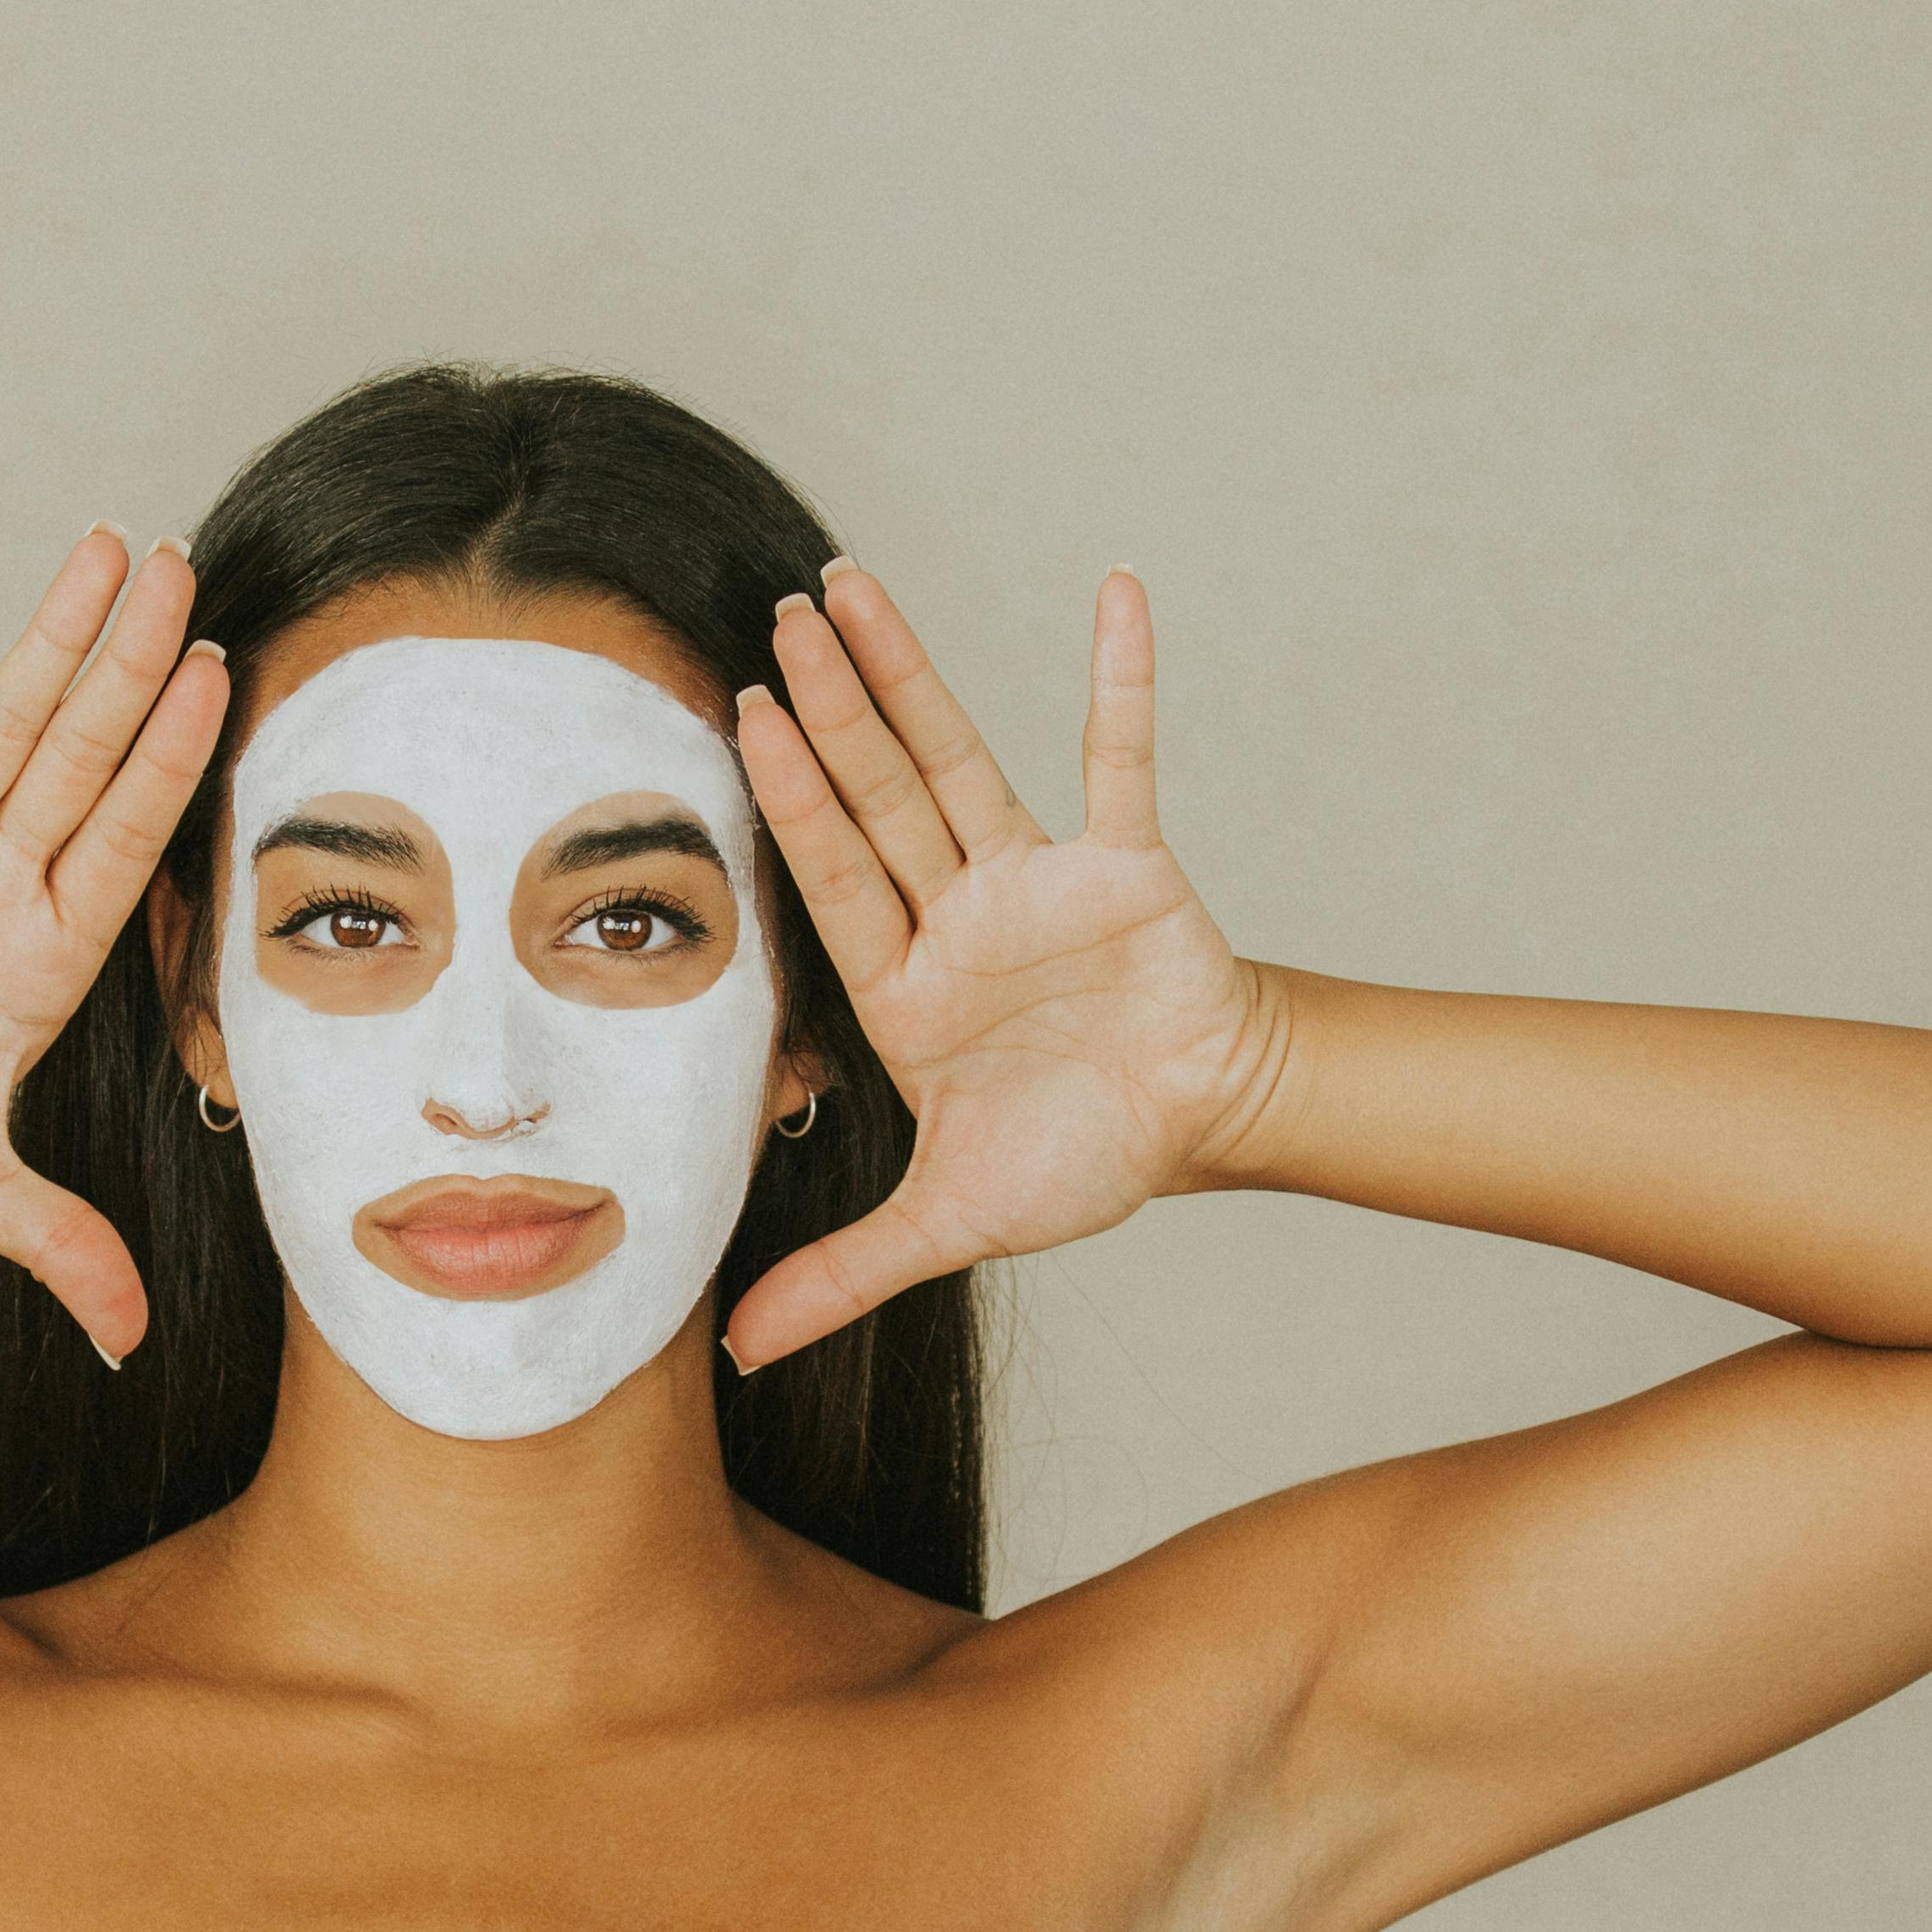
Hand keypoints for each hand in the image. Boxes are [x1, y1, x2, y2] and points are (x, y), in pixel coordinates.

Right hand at [0, 525, 223, 1363]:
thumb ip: (54, 1244)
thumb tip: (129, 1342)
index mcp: (40, 957)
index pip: (128, 841)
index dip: (176, 761)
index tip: (227, 675)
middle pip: (83, 756)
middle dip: (137, 665)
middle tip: (190, 565)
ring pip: (0, 719)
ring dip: (51, 634)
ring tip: (108, 541)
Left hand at [724, 560, 1280, 1373]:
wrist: (1196, 1131)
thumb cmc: (1074, 1157)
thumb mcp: (947, 1224)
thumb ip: (841, 1274)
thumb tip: (734, 1350)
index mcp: (904, 986)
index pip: (828, 878)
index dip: (785, 801)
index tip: (737, 717)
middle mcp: (956, 914)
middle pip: (876, 796)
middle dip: (826, 708)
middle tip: (771, 614)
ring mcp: (1037, 881)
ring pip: (958, 759)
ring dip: (909, 674)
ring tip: (850, 582)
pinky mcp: (1127, 865)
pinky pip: (1121, 757)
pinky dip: (1122, 677)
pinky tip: (1116, 592)